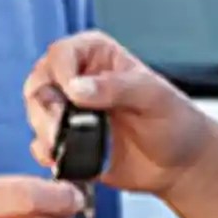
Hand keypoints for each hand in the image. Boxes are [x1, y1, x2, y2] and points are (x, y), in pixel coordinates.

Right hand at [23, 30, 214, 196]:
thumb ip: (117, 87)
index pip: (61, 53)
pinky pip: (42, 145)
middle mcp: (78, 80)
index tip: (74, 94)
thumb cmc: (175, 120)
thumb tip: (77, 88)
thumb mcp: (154, 96)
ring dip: (44, 131)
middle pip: (39, 83)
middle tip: (59, 126)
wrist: (181, 164)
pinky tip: (63, 160)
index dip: (61, 72)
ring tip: (64, 146)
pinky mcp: (68, 142)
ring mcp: (71, 112)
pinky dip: (46, 153)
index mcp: (97, 56)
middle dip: (44, 107)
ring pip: (36, 114)